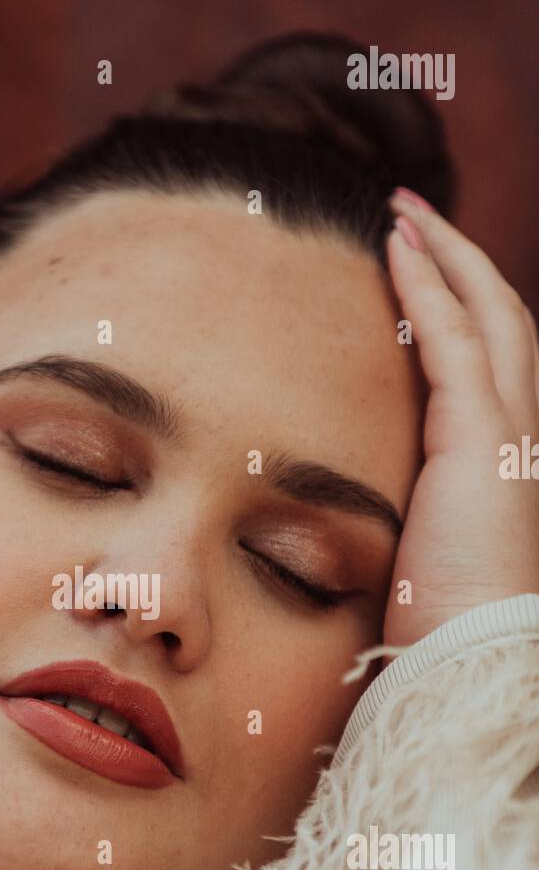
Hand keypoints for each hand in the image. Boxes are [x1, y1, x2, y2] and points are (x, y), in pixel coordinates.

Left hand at [382, 189, 538, 650]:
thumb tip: (349, 509)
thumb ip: (404, 511)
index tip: (414, 273)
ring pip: (486, 311)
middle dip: (459, 263)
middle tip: (409, 218)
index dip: (458, 311)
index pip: (488, 365)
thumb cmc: (440, 624)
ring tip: (402, 212)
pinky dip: (427, 283)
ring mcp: (507, 429)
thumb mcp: (420, 551)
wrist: (469, 656)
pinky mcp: (480, 434)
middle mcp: (519, 434)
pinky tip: (395, 245)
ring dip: (445, 254)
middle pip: (501, 320)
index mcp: (504, 462)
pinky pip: (451, 335)